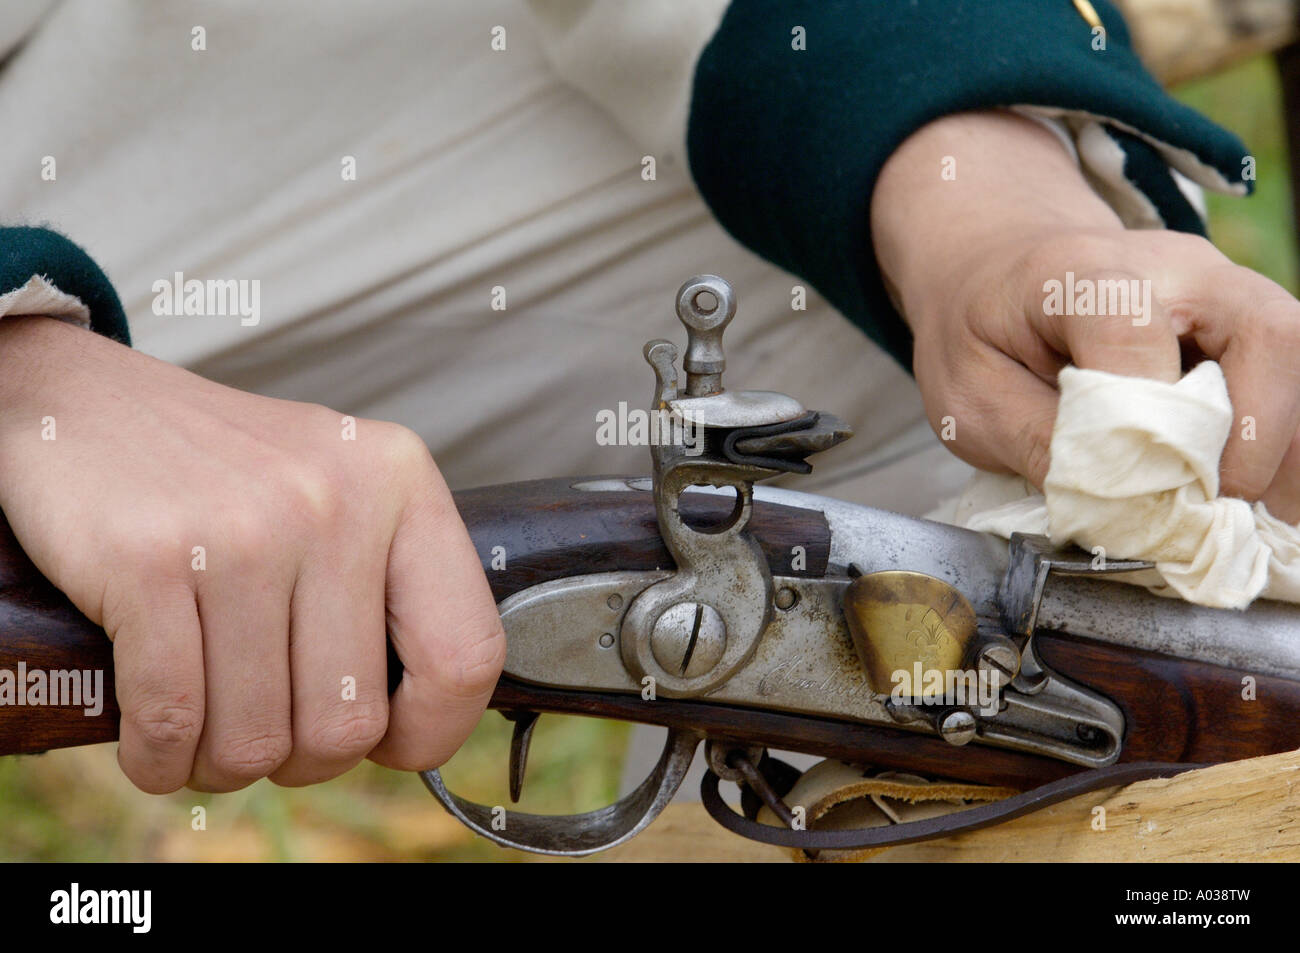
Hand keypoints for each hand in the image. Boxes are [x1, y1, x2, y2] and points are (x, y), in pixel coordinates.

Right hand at [0, 316, 504, 792]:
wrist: (86, 401)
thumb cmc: (225, 473)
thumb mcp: (338, 491)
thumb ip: (387, 586)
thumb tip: (418, 725)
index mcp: (401, 485)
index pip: (468, 653)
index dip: (432, 730)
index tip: (389, 742)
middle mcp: (335, 501)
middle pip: (349, 720)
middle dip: (302, 760)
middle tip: (265, 735)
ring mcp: (245, 529)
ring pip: (258, 736)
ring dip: (222, 764)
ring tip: (203, 736)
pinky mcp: (149, 558)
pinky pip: (173, 719)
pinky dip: (158, 757)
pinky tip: (152, 742)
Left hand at [871, 110, 1299, 521]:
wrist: (997, 274)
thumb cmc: (980, 334)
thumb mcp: (967, 395)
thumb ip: (1037, 441)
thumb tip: (1116, 502)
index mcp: (1083, 274)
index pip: (1136, 333)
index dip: (1146, 420)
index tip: (1137, 490)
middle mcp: (1175, 267)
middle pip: (1266, 334)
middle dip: (1255, 439)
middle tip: (1212, 511)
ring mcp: (1222, 289)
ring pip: (1295, 358)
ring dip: (1281, 450)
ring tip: (1242, 519)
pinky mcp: (1243, 323)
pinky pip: (1290, 380)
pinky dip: (1280, 446)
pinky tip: (1251, 500)